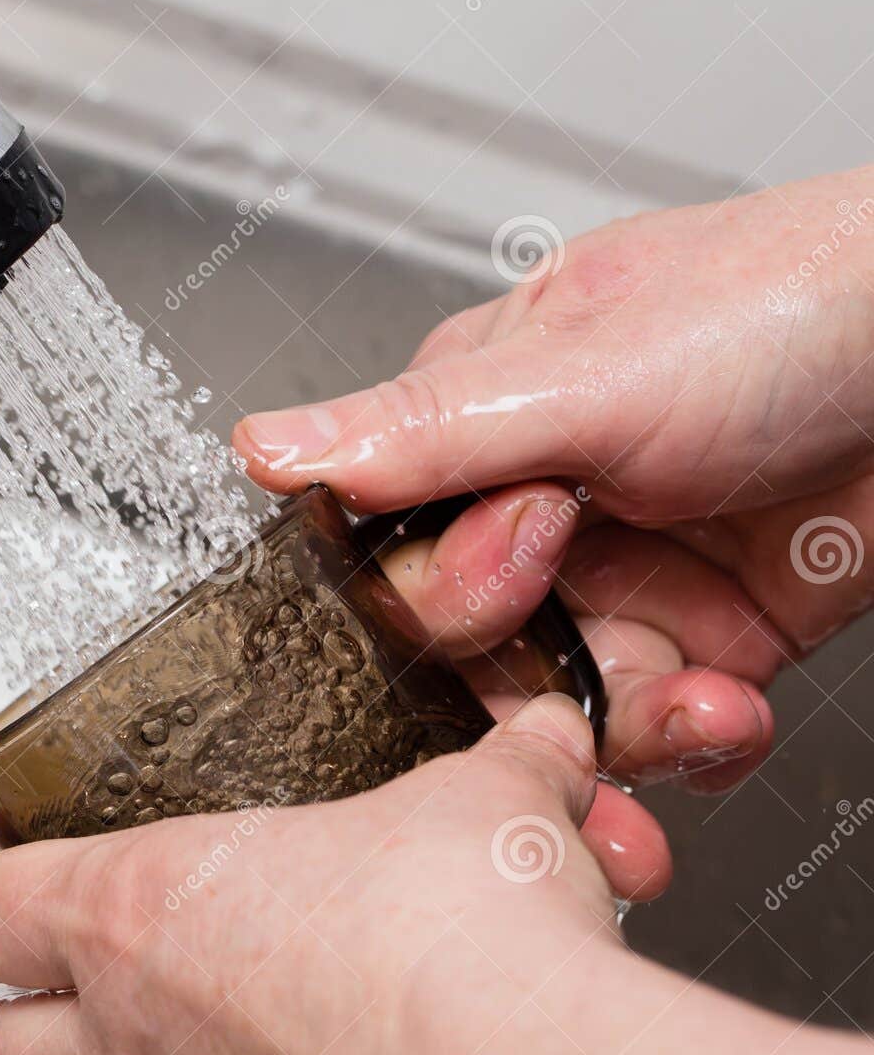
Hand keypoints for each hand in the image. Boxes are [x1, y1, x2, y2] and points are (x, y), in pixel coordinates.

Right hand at [234, 168, 873, 791]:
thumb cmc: (789, 308)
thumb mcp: (588, 370)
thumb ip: (421, 432)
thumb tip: (264, 448)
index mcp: (482, 424)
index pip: (397, 552)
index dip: (450, 584)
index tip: (531, 552)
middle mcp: (542, 509)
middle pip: (471, 651)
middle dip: (536, 667)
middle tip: (616, 626)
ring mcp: (625, 580)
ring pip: (561, 710)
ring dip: (627, 731)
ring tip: (699, 705)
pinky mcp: (705, 641)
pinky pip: (656, 733)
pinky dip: (691, 746)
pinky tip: (729, 715)